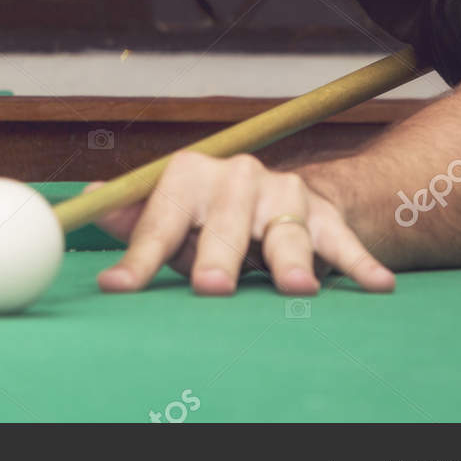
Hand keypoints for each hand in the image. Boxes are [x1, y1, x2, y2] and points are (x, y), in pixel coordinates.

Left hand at [89, 152, 395, 295]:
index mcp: (190, 175)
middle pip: (225, 225)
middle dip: (219, 255)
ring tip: (294, 286)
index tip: (119, 286)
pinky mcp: (324, 216)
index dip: (139, 256)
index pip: (161, 220)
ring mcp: (285, 195)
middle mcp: (238, 178)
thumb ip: (129, 214)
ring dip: (290, 260)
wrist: (274, 194)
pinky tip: (377, 285)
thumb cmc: (207, 215)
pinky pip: (343, 242)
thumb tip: (84, 204)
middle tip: (211, 286)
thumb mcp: (167, 210)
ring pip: (285, 234)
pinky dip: (360, 264)